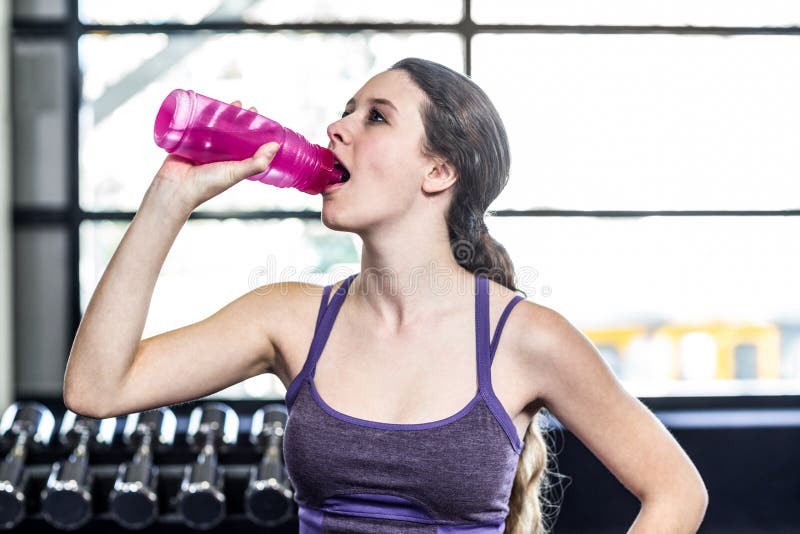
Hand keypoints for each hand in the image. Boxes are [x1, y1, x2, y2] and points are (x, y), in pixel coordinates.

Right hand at [152, 100, 278, 211]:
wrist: (175, 188)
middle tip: (244, 105)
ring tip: (231, 103)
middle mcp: (220, 155)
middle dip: (238, 118)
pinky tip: (207, 105)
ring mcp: (203, 148)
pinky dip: (202, 116)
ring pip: (215, 127)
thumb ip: (256, 162)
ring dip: (222, 114)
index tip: (258, 117)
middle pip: (231, 132)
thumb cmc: (206, 185)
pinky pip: (196, 126)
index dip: (253, 131)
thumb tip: (276, 146)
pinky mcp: (188, 142)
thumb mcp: (235, 173)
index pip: (246, 143)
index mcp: (233, 163)